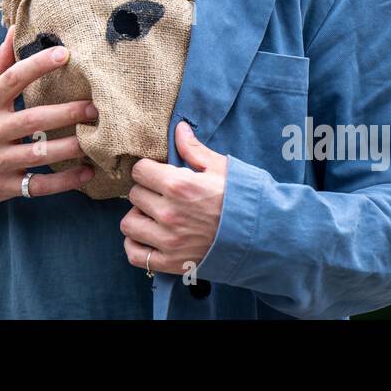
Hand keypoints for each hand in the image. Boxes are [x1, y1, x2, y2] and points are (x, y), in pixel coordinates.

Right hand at [0, 25, 97, 206]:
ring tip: (97, 139)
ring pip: (40, 154)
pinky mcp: (3, 186)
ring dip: (71, 148)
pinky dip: (64, 182)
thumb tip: (16, 30)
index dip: (38, 65)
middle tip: (94, 106)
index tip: (65, 53)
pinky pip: (38, 186)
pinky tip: (86, 173)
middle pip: (34, 119)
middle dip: (67, 112)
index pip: (12, 79)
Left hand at [121, 120, 227, 278]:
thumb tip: (179, 128)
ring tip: (154, 216)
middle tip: (161, 195)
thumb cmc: (242, 199)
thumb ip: (193, 149)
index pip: (139, 170)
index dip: (149, 170)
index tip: (159, 175)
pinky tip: (149, 237)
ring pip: (128, 223)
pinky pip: (134, 254)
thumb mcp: (221, 168)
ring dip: (138, 217)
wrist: (262, 237)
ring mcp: (168, 240)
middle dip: (146, 192)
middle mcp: (169, 213)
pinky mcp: (170, 262)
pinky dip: (136, 244)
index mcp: (179, 185)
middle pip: (134, 195)